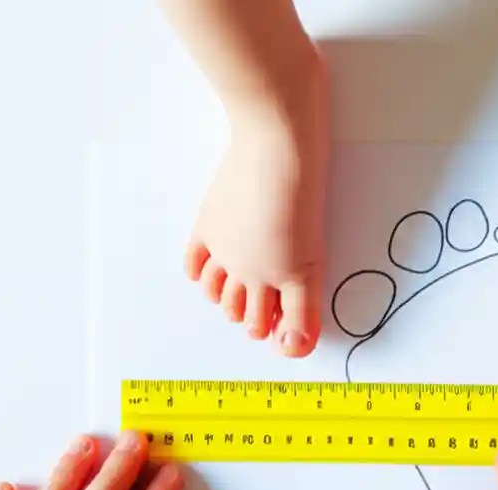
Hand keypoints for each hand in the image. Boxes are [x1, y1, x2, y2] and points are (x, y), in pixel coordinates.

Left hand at [165, 0, 329, 357]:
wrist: (281, 137)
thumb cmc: (258, 149)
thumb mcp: (224, 179)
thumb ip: (220, 198)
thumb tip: (231, 191)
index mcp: (210, 231)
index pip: (199, 272)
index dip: (211, 287)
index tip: (217, 294)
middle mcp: (232, 255)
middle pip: (226, 300)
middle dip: (238, 312)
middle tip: (253, 320)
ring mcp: (262, 266)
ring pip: (252, 314)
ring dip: (259, 325)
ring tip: (267, 330)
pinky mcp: (298, 267)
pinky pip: (298, 318)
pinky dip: (297, 339)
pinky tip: (295, 345)